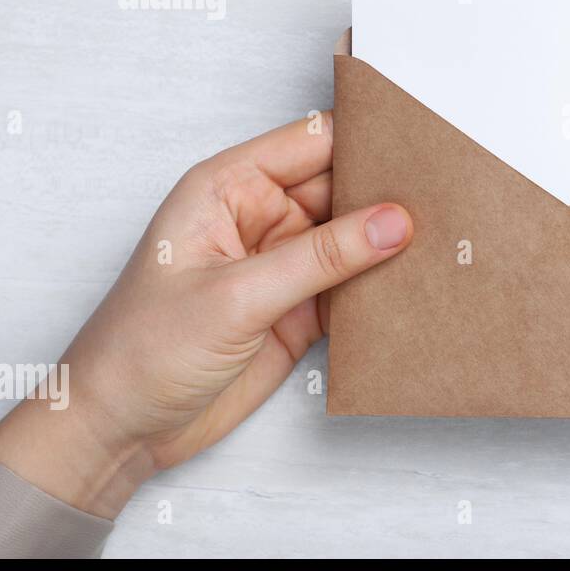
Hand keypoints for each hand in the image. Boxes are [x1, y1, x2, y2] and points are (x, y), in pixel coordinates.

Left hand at [0, 113, 412, 517]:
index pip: (312, 143)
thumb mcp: (236, 297)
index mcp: (228, 188)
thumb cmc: (140, 351)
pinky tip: (417, 285)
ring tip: (446, 240)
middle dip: (390, 193)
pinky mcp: (301, 309)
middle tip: (446, 197)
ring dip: (392, 243)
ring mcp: (282, 264)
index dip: (365, 138)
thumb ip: (320, 257)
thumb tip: (391, 222)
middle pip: (343, 188)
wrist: (122, 432)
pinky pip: (355, 286)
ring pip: (356, 238)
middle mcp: (259, 218)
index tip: (419, 143)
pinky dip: (384, 288)